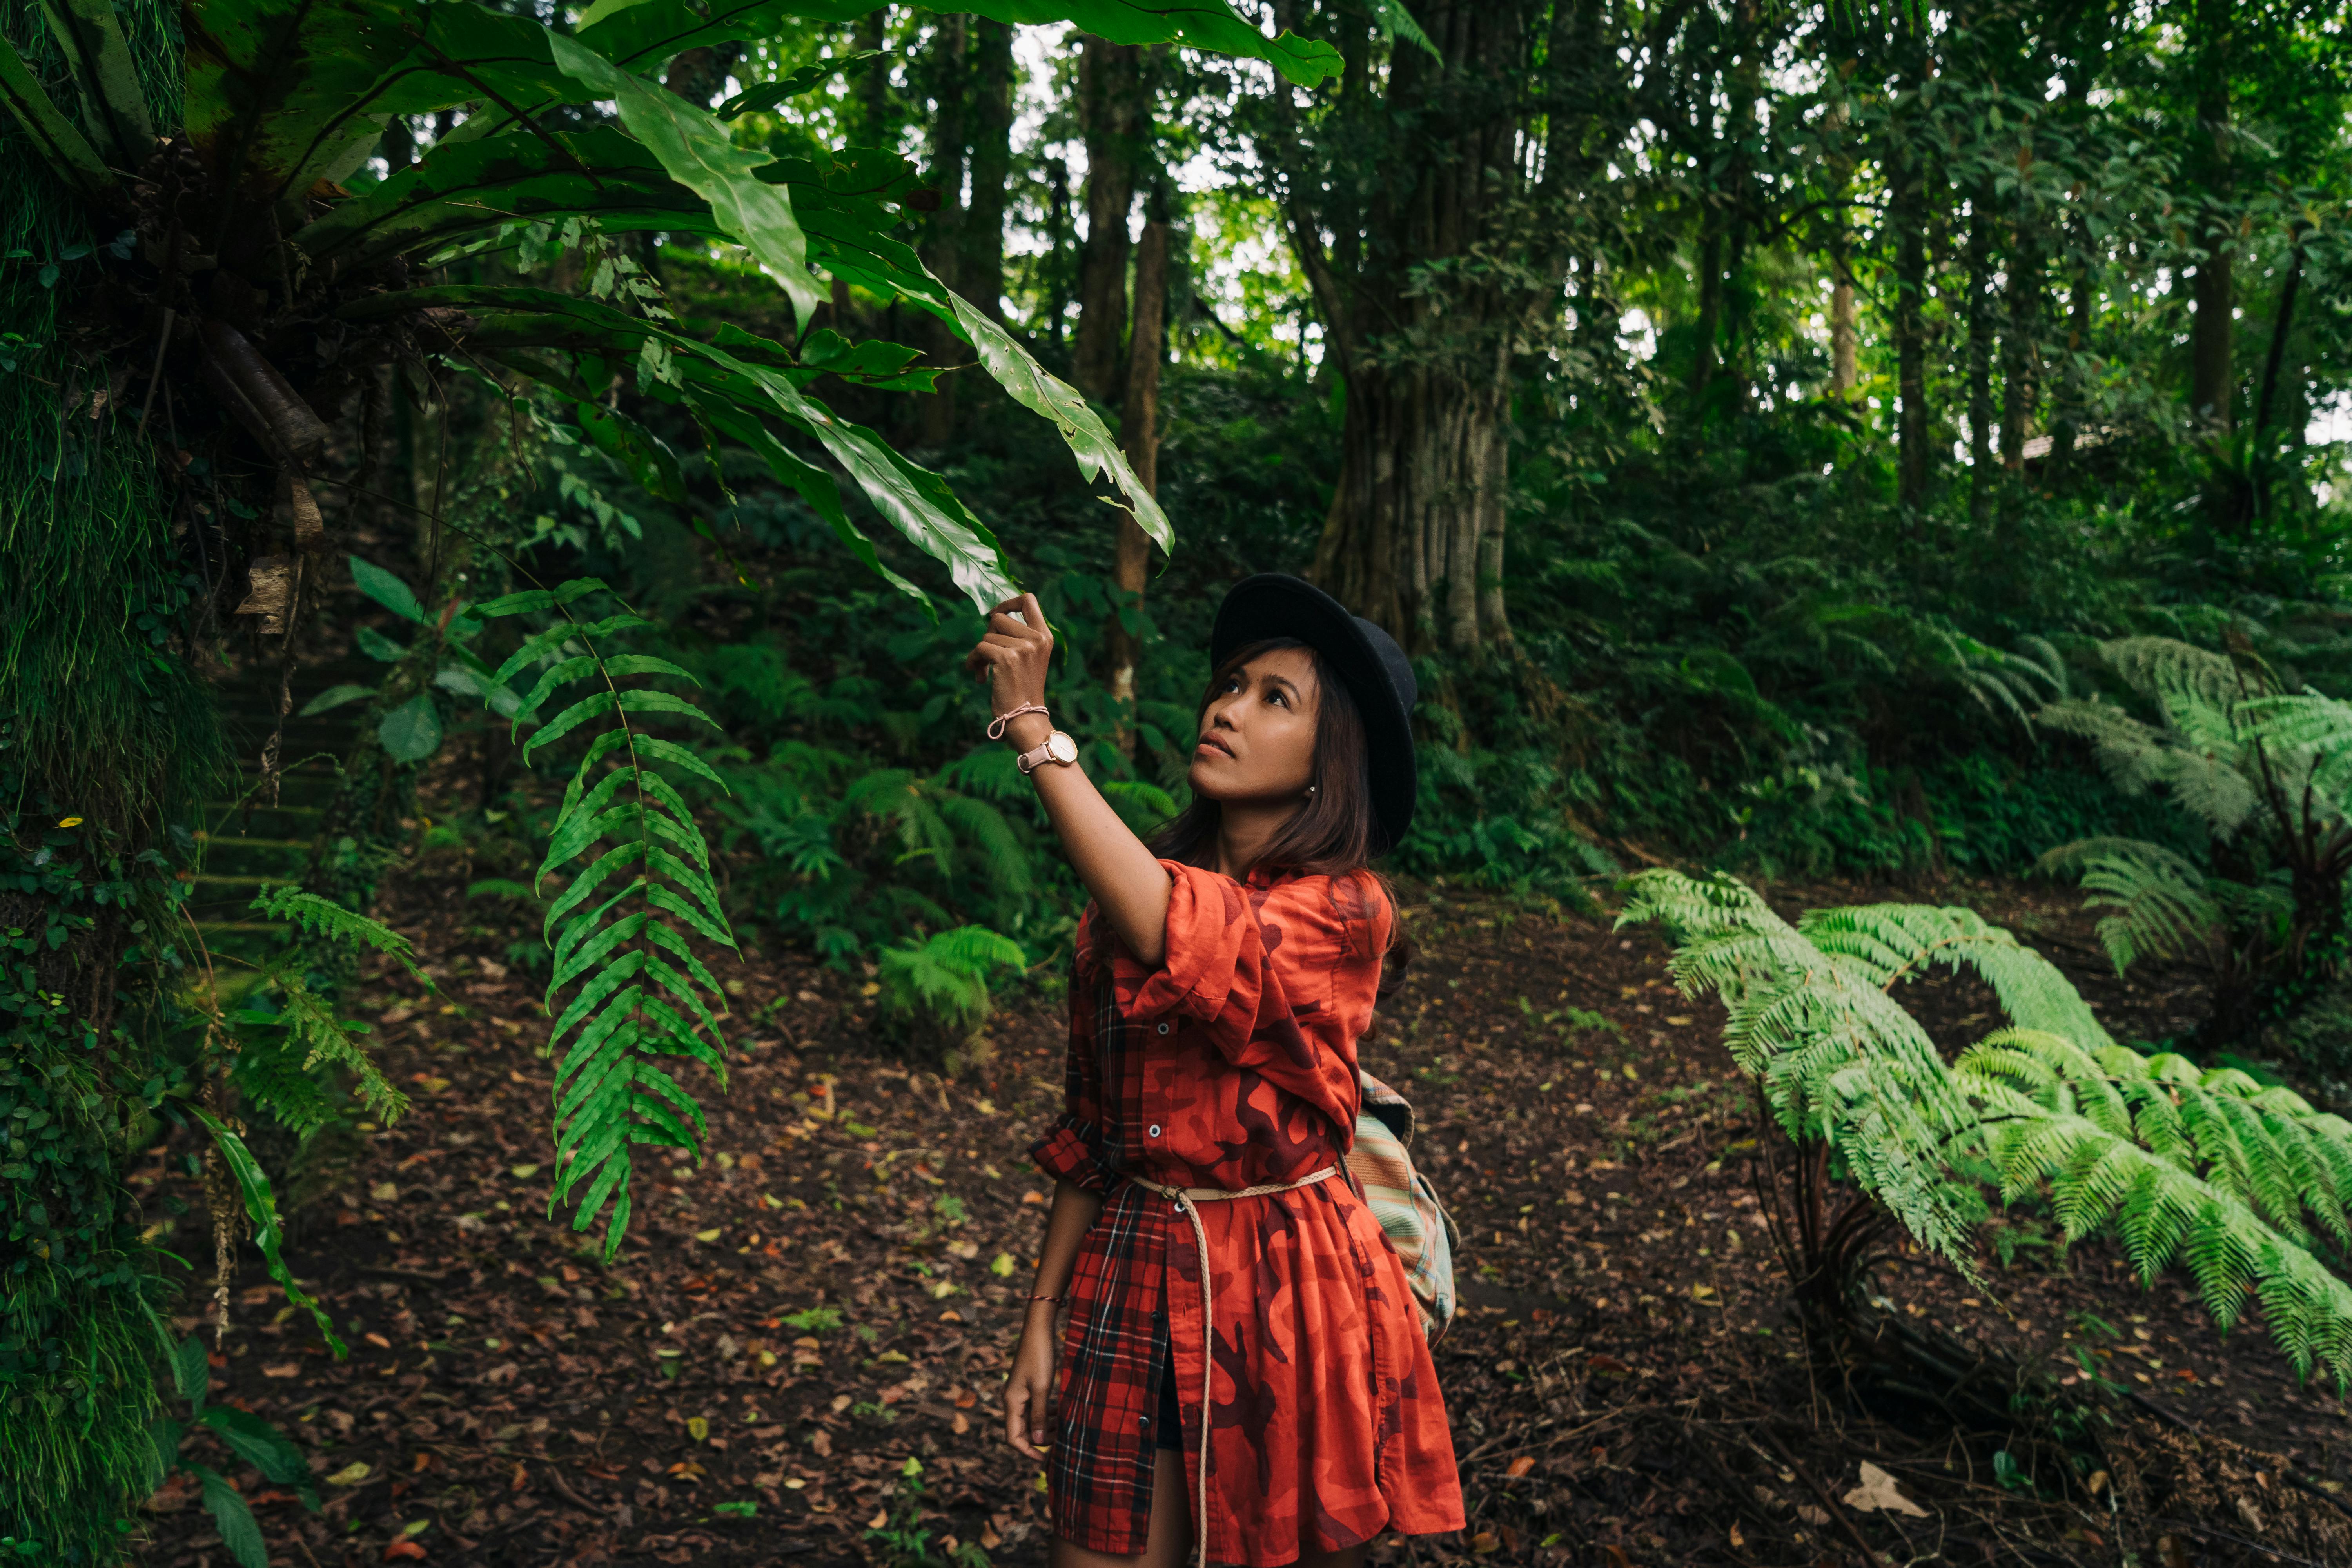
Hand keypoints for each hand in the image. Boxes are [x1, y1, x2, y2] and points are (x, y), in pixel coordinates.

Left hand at [963, 592, 1053, 746]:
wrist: (1026, 718)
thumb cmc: (1023, 691)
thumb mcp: (1029, 658)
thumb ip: (1019, 637)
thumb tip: (994, 616)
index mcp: (1044, 636)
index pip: (1028, 600)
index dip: (1008, 602)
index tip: (996, 615)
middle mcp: (1037, 638)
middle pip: (1000, 618)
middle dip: (989, 636)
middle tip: (988, 657)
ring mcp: (1023, 647)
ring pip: (987, 635)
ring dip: (980, 654)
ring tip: (984, 672)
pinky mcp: (1007, 658)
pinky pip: (980, 648)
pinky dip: (974, 661)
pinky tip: (979, 677)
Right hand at [1002, 1308, 1058, 1459]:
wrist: (1038, 1330)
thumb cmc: (1039, 1357)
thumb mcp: (1041, 1388)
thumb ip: (1039, 1416)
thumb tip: (1039, 1442)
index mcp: (1011, 1403)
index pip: (1013, 1438)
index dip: (1028, 1452)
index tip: (1044, 1460)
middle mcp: (1012, 1400)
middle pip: (1022, 1431)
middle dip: (1040, 1439)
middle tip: (1061, 1441)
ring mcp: (1019, 1394)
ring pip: (1030, 1420)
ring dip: (1045, 1427)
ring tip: (1063, 1428)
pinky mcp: (1027, 1387)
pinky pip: (1034, 1408)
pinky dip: (1045, 1414)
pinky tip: (1059, 1413)